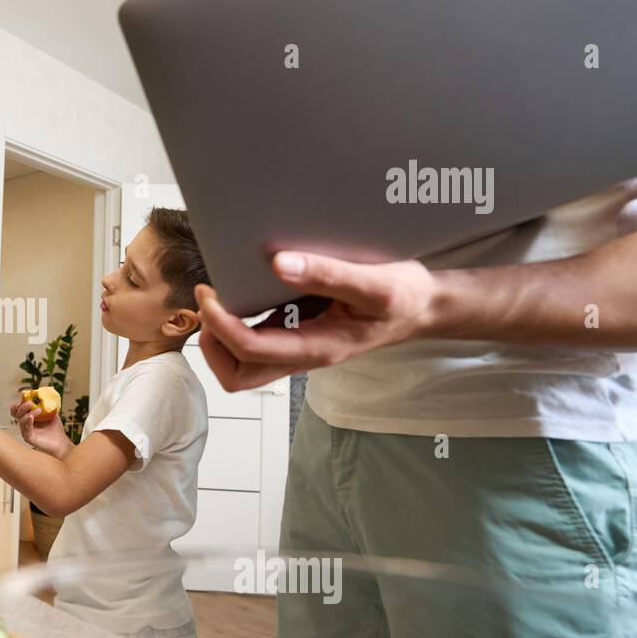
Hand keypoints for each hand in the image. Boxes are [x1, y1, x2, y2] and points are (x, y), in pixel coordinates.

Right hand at [9, 398, 69, 458]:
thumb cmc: (55, 429)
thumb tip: (44, 394)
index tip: (25, 398)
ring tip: (39, 410)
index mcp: (28, 418)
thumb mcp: (51, 413)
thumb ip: (46, 404)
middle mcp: (25, 425)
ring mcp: (26, 432)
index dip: (19, 403)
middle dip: (22, 407)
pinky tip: (31, 417)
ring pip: (21, 421)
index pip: (17, 410)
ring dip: (28, 413)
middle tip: (31, 403)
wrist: (61, 443)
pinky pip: (25, 430)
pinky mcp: (30, 439)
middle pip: (16, 414)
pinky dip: (27, 422)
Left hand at [196, 250, 438, 390]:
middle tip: (211, 303)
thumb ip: (329, 274)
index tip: (210, 293)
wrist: (425, 308)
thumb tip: (278, 263)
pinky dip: (239, 323)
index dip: (220, 325)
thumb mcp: (375, 282)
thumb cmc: (404, 297)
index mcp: (318, 348)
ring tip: (221, 295)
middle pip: (238, 374)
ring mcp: (299, 349)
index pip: (250, 350)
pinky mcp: (298, 336)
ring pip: (243, 363)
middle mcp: (303, 355)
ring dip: (222, 335)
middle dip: (213, 344)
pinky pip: (257, 341)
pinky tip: (244, 290)